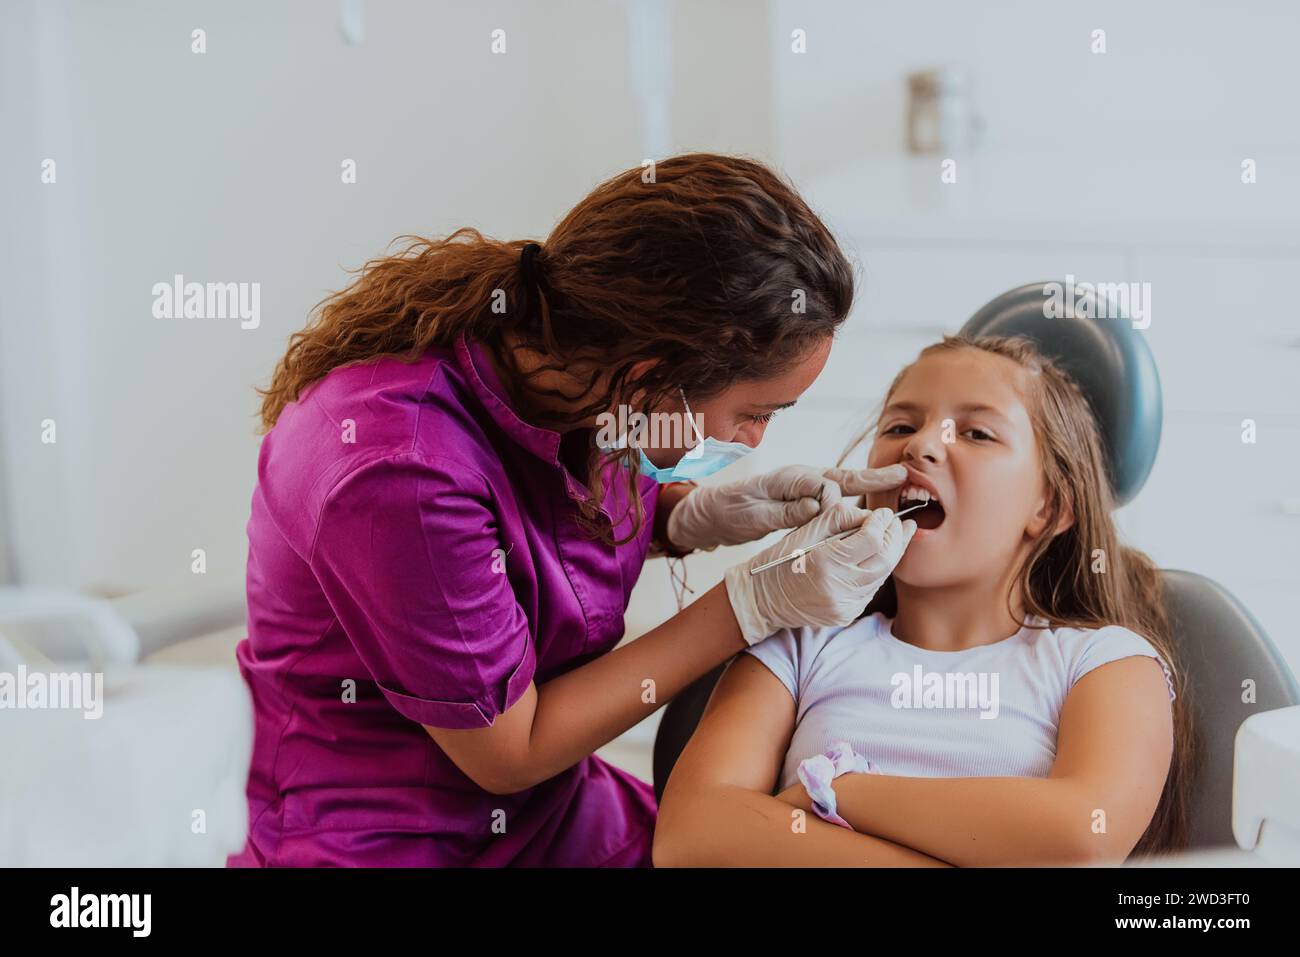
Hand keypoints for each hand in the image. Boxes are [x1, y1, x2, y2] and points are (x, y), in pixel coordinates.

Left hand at [666, 463, 907, 551]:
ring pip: (842, 484)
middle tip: (902, 474)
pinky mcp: (802, 498)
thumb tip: (818, 507)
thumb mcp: (753, 516)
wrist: (710, 512)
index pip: (825, 486)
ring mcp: (802, 487)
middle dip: (872, 477)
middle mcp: (799, 477)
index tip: (839, 523)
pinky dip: (855, 495)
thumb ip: (785, 512)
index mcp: (788, 478)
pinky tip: (872, 499)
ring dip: (869, 484)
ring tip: (898, 479)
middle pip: (842, 476)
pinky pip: (834, 495)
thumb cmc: (728, 513)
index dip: (836, 504)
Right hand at [722, 501, 916, 646]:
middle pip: (884, 560)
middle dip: (895, 538)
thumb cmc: (781, 560)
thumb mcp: (804, 531)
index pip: (871, 540)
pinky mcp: (846, 615)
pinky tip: (881, 558)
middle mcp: (838, 588)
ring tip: (900, 536)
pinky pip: (871, 590)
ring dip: (893, 554)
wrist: (763, 599)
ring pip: (882, 576)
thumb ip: (839, 518)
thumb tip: (870, 515)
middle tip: (900, 523)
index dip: (881, 523)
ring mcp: (844, 605)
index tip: (883, 512)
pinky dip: (878, 571)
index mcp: (824, 562)